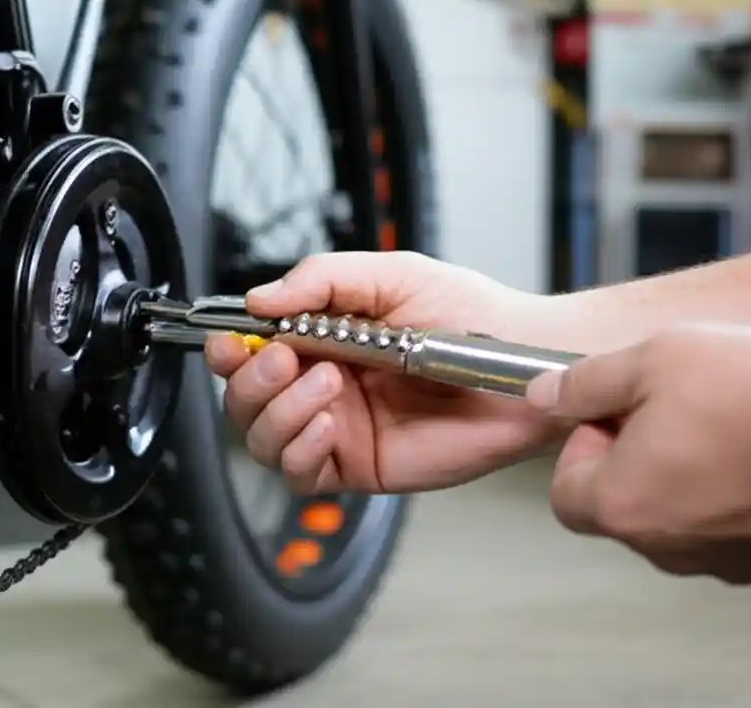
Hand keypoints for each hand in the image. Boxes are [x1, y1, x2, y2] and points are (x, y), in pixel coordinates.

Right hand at [205, 251, 566, 494]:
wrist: (522, 361)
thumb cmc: (468, 313)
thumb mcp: (391, 275)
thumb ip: (321, 280)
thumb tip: (258, 300)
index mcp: (320, 341)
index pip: (249, 352)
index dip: (229, 350)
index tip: (232, 340)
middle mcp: (321, 387)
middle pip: (244, 402)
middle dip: (250, 383)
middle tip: (286, 360)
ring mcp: (338, 429)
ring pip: (263, 441)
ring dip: (279, 413)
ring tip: (328, 386)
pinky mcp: (360, 466)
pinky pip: (301, 474)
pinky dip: (300, 449)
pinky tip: (331, 425)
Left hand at [527, 323, 750, 583]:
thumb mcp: (652, 359)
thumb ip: (584, 384)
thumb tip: (543, 396)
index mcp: (624, 505)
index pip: (566, 498)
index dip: (583, 451)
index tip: (615, 417)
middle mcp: (670, 549)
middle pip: (624, 511)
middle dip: (634, 464)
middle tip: (672, 412)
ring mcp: (728, 563)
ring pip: (680, 526)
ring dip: (686, 483)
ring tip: (726, 428)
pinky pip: (736, 536)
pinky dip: (738, 503)